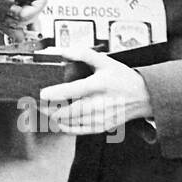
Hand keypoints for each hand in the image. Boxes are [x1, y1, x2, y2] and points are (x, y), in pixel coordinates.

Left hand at [37, 46, 152, 132]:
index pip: (75, 90)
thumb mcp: (105, 61)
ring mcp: (102, 117)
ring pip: (74, 122)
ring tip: (45, 111)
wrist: (143, 96)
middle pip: (71, 110)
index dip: (56, 93)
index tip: (42, 93)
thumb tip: (65, 51)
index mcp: (100, 85)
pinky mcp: (103, 126)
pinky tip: (59, 121)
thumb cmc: (123, 78)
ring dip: (56, 118)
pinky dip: (67, 127)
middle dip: (51, 109)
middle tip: (38, 105)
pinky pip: (81, 130)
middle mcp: (101, 103)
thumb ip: (84, 54)